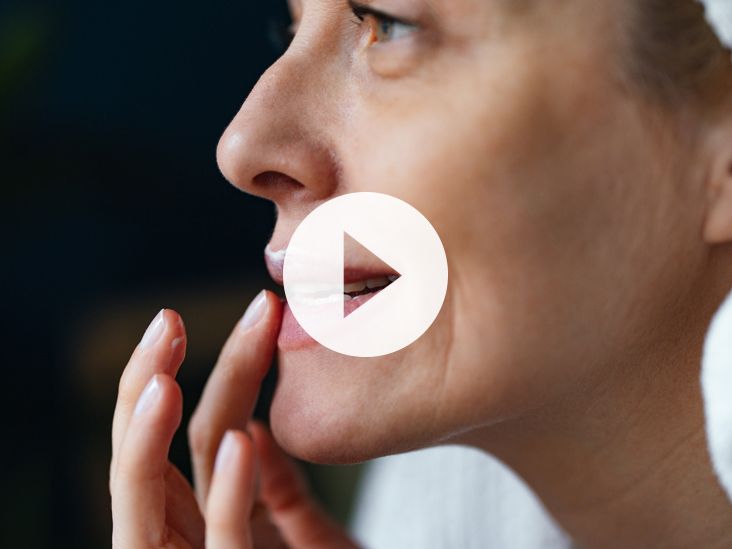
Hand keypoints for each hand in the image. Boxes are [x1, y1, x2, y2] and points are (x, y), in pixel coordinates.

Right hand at [110, 291, 356, 547]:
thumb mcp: (304, 531)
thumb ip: (278, 489)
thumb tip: (256, 429)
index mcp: (206, 516)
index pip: (196, 432)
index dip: (213, 372)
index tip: (251, 314)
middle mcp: (188, 536)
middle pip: (153, 450)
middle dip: (148, 382)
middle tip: (168, 320)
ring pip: (145, 493)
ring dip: (148, 433)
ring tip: (162, 378)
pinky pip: (221, 540)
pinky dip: (228, 490)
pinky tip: (241, 439)